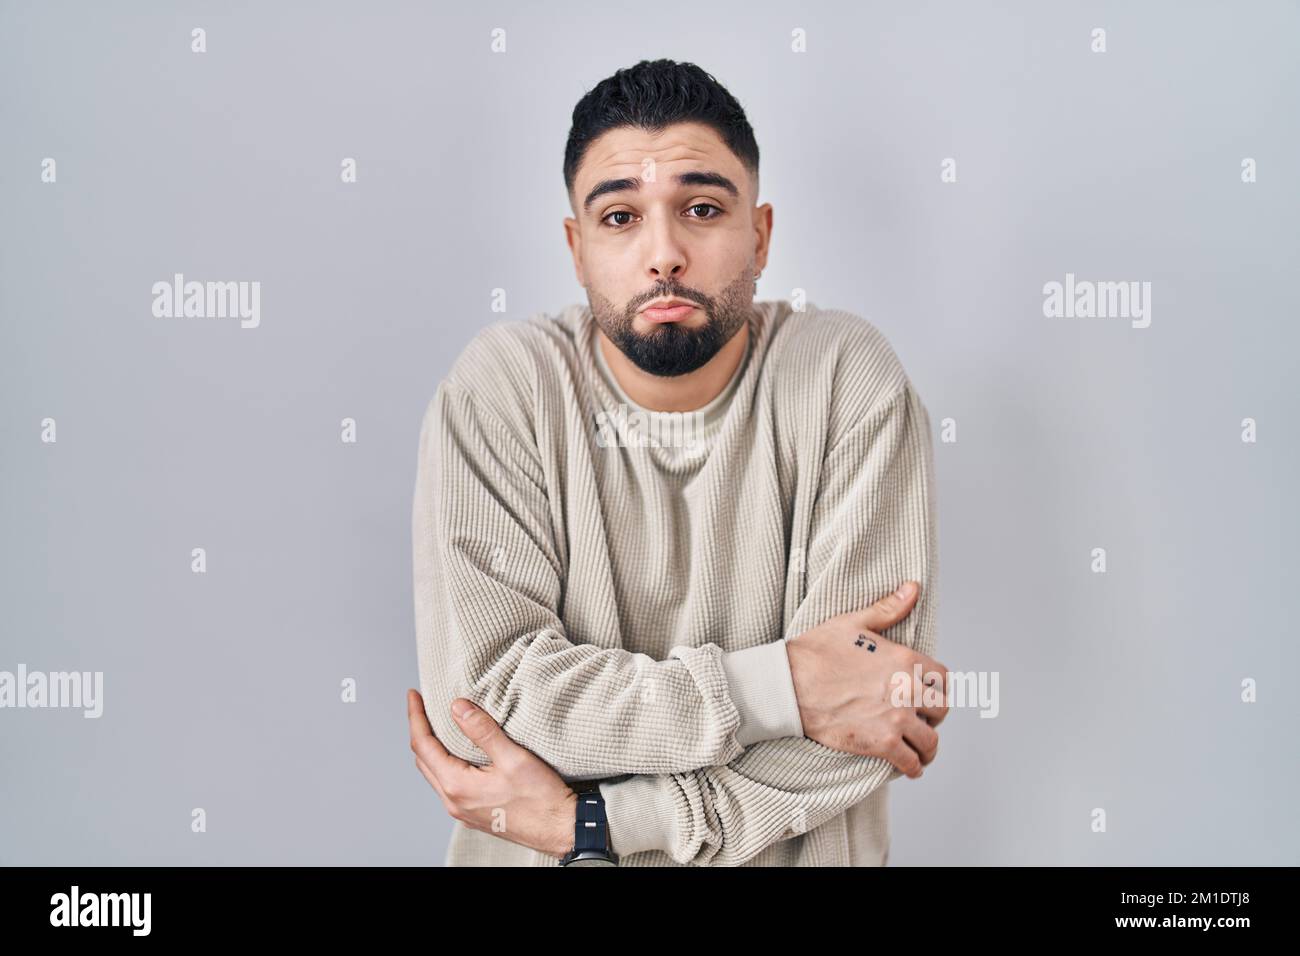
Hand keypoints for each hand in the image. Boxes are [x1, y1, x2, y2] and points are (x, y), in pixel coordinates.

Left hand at [407, 689, 578, 858]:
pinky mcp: (473, 813)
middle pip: (423, 760)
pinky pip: (447, 784)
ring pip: (434, 773)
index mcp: (458, 786)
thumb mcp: (513, 758)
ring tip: (436, 725)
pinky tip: (457, 752)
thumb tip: (457, 707)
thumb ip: (483, 731)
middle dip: (419, 730)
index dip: (415, 717)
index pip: (423, 746)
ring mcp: (462, 810)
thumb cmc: (541, 798)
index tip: (414, 695)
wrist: (559, 829)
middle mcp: (454, 801)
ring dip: (430, 748)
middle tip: (421, 706)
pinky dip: (444, 762)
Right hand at [785, 581, 948, 778]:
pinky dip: (912, 768)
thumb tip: (913, 588)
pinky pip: (911, 762)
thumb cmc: (816, 651)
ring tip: (920, 750)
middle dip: (932, 716)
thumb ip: (888, 609)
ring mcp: (896, 719)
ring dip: (927, 747)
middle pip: (941, 711)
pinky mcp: (881, 743)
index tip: (926, 695)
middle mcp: (908, 690)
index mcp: (906, 660)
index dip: (936, 688)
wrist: (789, 684)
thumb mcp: (854, 622)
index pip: (942, 679)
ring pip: (930, 741)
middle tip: (921, 721)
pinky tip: (908, 767)